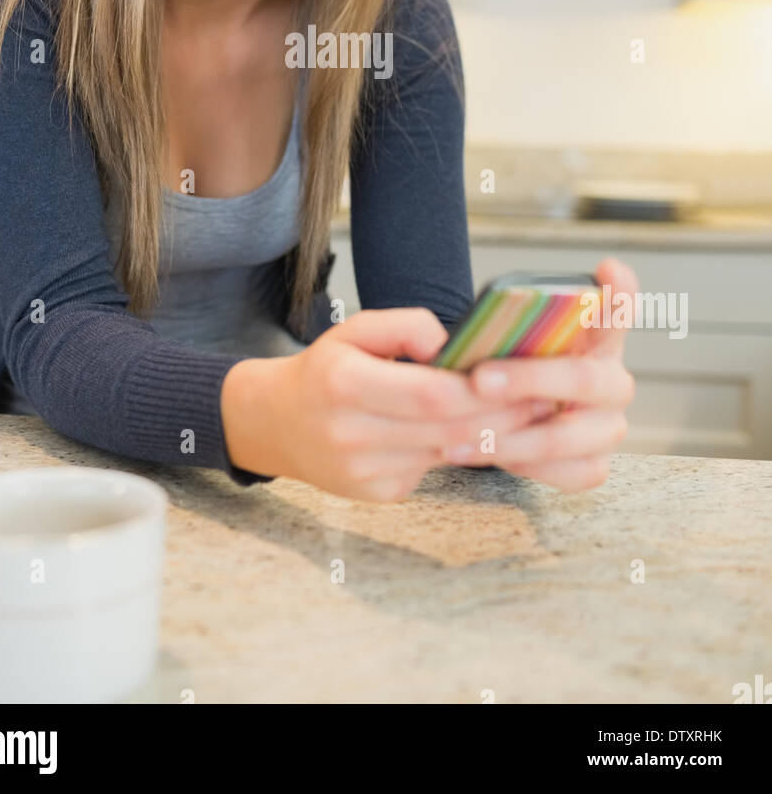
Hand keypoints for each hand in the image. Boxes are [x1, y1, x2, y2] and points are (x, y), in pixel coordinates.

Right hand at [221, 306, 559, 501]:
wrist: (276, 424)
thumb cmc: (324, 370)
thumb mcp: (353, 330)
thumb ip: (402, 325)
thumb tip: (449, 342)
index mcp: (343, 384)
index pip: (426, 394)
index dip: (476, 390)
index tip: (515, 374)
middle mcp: (351, 434)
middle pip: (445, 429)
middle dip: (501, 415)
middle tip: (544, 397)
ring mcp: (364, 473)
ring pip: (445, 453)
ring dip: (493, 435)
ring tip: (531, 414)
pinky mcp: (377, 495)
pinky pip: (432, 470)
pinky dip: (459, 450)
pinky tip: (482, 433)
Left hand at [445, 257, 637, 490]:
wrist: (501, 419)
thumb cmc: (507, 369)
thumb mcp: (507, 343)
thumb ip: (508, 329)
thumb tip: (469, 325)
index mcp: (596, 339)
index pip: (619, 308)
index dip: (620, 292)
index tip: (608, 269)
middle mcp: (612, 380)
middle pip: (584, 379)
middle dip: (528, 380)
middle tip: (480, 379)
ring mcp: (609, 426)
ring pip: (571, 435)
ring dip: (513, 438)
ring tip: (463, 436)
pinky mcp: (595, 464)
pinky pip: (567, 472)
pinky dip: (523, 466)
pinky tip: (488, 454)